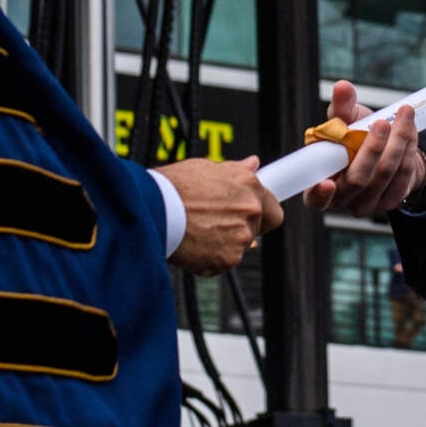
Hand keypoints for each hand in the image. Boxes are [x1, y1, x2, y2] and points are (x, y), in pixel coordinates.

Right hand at [156, 155, 279, 275]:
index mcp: (248, 185)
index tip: (253, 216)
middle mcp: (250, 210)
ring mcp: (241, 236)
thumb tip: (253, 164)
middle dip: (238, 228)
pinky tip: (192, 245)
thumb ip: (235, 171)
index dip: (262, 213)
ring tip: (195, 230)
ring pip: (238, 246)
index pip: (273, 208)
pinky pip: (223, 262)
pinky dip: (209, 259)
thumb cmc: (173, 186)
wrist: (151, 209)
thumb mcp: (205, 168)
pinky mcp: (228, 258)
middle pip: (256, 229)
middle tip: (212, 222)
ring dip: (222, 243)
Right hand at [304, 79, 425, 215]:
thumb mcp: (346, 121)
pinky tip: (409, 130)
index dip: (318, 194)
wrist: (386, 150)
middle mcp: (343, 198)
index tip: (326, 183)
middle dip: (372, 149)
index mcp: (321, 183)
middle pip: (359, 179)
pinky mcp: (391, 200)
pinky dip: (408, 148)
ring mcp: (368, 203)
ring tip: (404, 115)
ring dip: (398, 141)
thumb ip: (342, 106)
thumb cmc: (356, 137)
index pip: (314, 200)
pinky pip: (403, 174)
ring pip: (385, 174)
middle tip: (382, 122)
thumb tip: (342, 87)